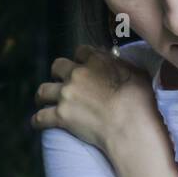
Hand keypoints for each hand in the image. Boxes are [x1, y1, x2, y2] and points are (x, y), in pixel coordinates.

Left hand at [31, 44, 155, 156]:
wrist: (129, 125)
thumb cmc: (140, 100)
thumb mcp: (137, 73)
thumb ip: (124, 65)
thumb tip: (120, 63)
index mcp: (96, 60)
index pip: (81, 51)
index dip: (81, 59)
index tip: (84, 65)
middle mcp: (77, 74)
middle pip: (57, 66)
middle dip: (58, 73)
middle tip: (62, 82)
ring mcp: (66, 95)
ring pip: (43, 90)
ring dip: (42, 95)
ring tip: (43, 100)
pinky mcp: (61, 116)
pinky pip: (40, 117)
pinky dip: (38, 120)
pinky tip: (37, 123)